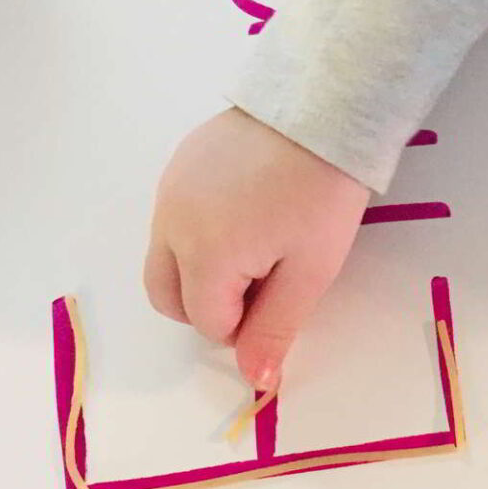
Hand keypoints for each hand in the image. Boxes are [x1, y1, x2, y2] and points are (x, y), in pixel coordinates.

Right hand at [145, 109, 369, 389]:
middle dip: (208, 306)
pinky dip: (196, 231)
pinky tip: (244, 208)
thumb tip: (255, 381)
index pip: (208, 322)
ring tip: (255, 243)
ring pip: (165, 257)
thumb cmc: (321, 193)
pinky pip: (173, 216)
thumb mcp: (310, 270)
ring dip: (199, 269)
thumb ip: (275, 327)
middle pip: (169, 296)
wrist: (320, 106)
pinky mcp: (178, 162)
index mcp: (204, 256)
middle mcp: (171, 224)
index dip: (245, 322)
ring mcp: (169, 190)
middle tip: (260, 282)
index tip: (281, 293)